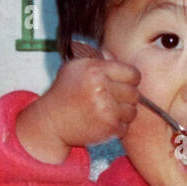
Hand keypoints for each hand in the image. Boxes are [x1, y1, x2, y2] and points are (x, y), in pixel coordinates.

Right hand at [15, 53, 140, 161]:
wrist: (51, 122)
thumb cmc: (65, 92)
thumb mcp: (75, 67)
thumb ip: (99, 58)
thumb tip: (117, 57)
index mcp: (96, 70)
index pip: (133, 74)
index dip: (130, 79)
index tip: (123, 84)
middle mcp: (102, 88)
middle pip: (134, 93)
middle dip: (126, 97)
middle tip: (113, 100)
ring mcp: (106, 109)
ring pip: (132, 111)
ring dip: (123, 113)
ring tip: (107, 111)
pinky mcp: (108, 128)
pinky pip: (125, 127)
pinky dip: (116, 127)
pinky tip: (102, 123)